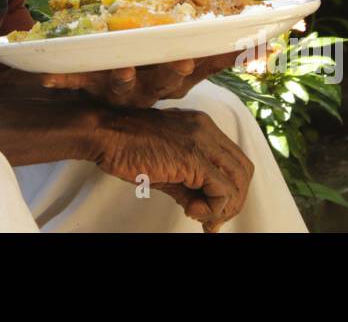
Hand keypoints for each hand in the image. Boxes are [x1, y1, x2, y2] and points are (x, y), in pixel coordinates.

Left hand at [37, 51, 243, 107]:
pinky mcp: (85, 86)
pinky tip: (46, 77)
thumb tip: (249, 41)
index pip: (191, 72)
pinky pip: (72, 82)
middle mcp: (145, 90)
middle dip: (171, 71)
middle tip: (182, 60)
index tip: (224, 46)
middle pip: (161, 82)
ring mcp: (115, 91)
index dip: (205, 64)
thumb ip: (207, 55)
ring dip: (122, 77)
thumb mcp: (176, 66)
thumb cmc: (141, 75)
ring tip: (124, 67)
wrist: (91, 108)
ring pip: (121, 86)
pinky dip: (60, 80)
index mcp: (167, 83)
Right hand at [92, 106, 253, 231]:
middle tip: (211, 221)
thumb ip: (190, 185)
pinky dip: (213, 208)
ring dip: (224, 207)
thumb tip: (205, 210)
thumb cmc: (126, 147)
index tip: (211, 211)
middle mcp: (207, 130)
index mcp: (202, 127)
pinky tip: (191, 210)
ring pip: (238, 181)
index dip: (230, 190)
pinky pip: (222, 190)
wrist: (104, 133)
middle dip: (233, 201)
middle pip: (243, 170)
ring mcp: (202, 141)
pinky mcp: (194, 158)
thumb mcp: (166, 166)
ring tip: (199, 215)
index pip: (234, 161)